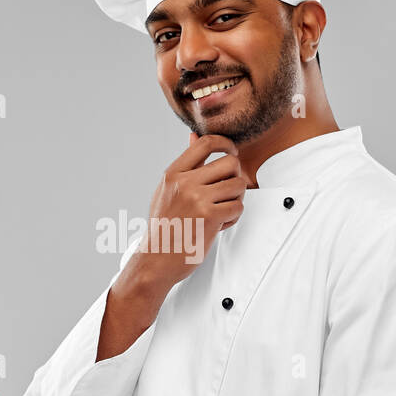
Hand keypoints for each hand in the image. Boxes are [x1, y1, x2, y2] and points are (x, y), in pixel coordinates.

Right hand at [125, 132, 245, 291]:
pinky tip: (221, 224)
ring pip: (238, 185)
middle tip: (229, 190)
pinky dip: (234, 217)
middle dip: (236, 176)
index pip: (206, 143)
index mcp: (173, 173)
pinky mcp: (210, 217)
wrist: (157, 259)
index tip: (231, 153)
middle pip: (230, 163)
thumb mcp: (167, 190)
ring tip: (223, 209)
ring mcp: (197, 199)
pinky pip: (238, 207)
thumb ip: (185, 165)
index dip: (226, 144)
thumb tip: (195, 136)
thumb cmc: (165, 225)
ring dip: (236, 198)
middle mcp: (185, 183)